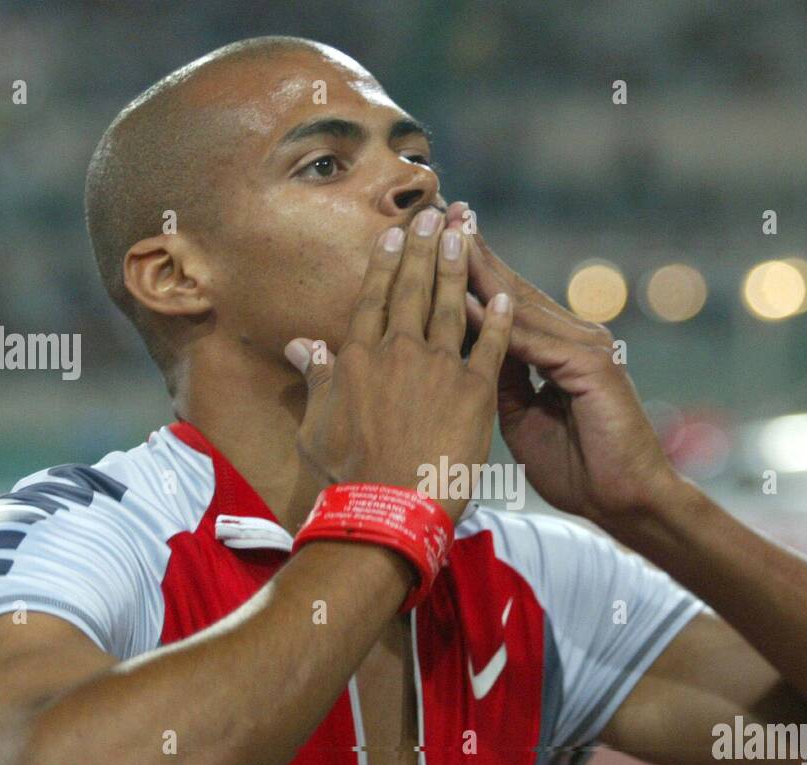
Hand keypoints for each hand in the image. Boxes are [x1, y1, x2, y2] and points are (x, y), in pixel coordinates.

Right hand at [284, 206, 513, 522]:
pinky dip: (499, 319)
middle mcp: (399, 351)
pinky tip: (506, 295)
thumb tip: (300, 345)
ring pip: (452, 306)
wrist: (387, 507)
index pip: (374, 298)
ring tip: (466, 236)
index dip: (386, 264)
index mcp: (359, 357)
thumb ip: (316, 379)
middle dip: (425, 250)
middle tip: (436, 216)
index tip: (395, 234)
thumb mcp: (316, 425)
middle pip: (413, 290)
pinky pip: (492, 346)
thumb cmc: (345, 475)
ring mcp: (439, 368)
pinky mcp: (474, 391)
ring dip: (459, 268)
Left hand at [454, 204, 677, 525]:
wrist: (625, 501)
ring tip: (444, 236)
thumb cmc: (578, 468)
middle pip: (512, 289)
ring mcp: (586, 347)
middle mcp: (576, 336)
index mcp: (560, 348)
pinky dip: (495, 321)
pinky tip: (463, 299)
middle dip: (473, 251)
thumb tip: (470, 350)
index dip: (472, 270)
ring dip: (480, 270)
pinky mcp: (592, 366)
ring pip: (519, 304)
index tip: (435, 240)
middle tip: (438, 211)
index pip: (507, 301)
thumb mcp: (523, 418)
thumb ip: (502, 379)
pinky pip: (530, 340)